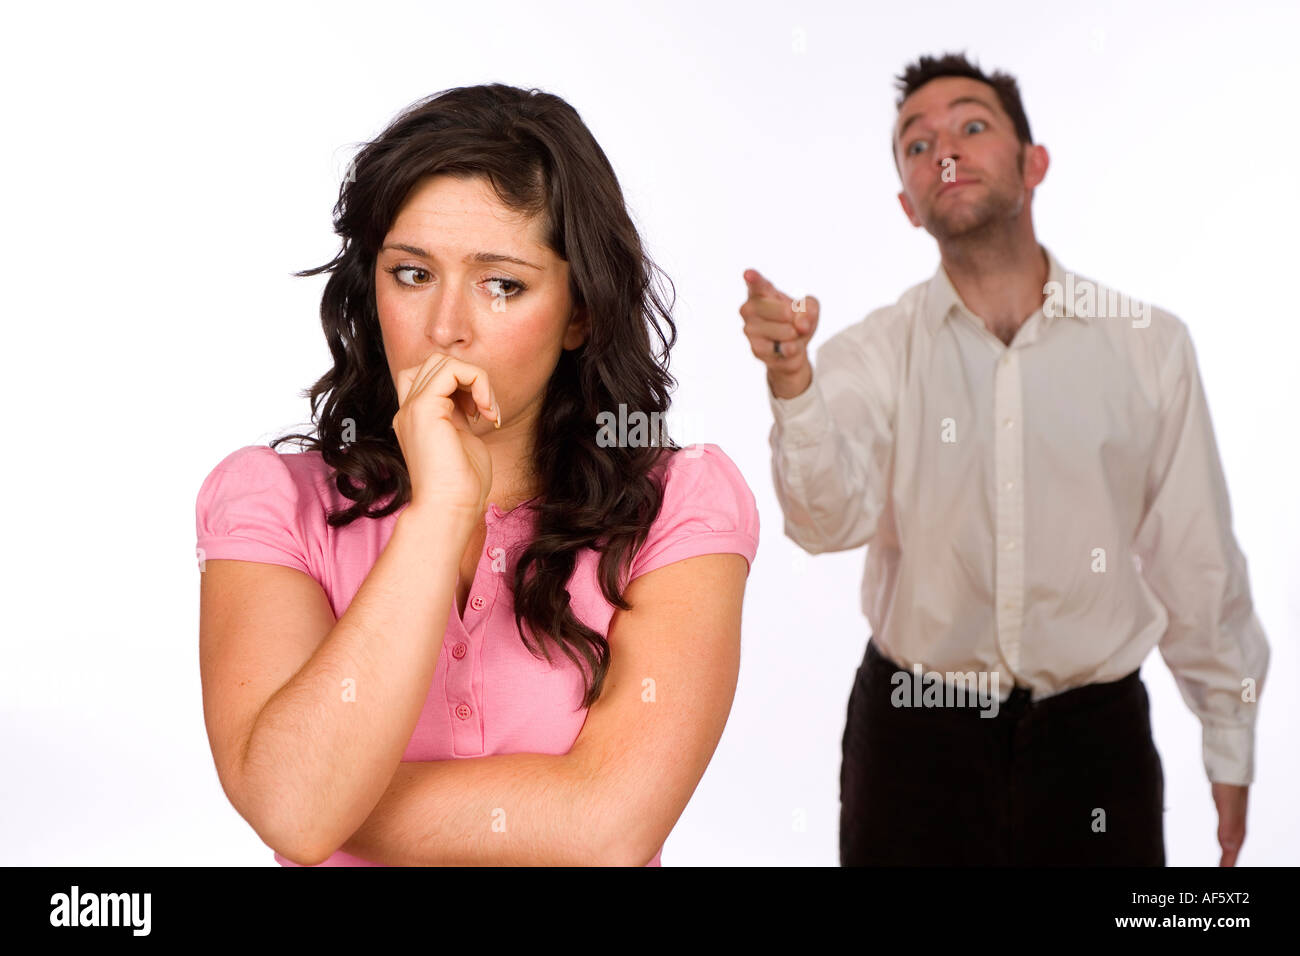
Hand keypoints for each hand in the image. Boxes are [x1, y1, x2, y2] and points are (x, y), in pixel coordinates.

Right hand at [392, 352, 499, 516]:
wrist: (451, 508)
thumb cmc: (463, 486)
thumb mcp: (463, 439)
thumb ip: (460, 413)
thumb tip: (472, 395)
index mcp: (415, 419)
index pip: (428, 376)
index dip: (459, 383)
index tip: (478, 412)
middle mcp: (408, 410)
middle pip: (434, 362)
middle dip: (468, 377)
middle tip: (484, 410)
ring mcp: (412, 408)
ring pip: (442, 361)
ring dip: (476, 379)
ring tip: (487, 410)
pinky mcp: (423, 408)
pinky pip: (453, 370)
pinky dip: (478, 381)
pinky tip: (485, 411)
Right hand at [740, 268, 819, 398]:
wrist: (791, 350)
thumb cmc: (796, 321)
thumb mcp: (810, 309)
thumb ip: (810, 308)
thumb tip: (801, 325)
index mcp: (760, 292)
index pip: (756, 284)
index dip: (753, 279)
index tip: (748, 274)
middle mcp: (749, 309)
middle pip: (782, 311)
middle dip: (796, 317)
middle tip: (795, 319)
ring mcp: (750, 329)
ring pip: (785, 331)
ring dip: (796, 335)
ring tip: (790, 334)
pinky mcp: (756, 349)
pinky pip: (785, 349)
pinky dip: (793, 349)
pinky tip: (785, 347)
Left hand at [1210, 781, 1248, 865]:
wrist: (1230, 766)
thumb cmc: (1229, 785)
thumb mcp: (1226, 806)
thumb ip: (1227, 826)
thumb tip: (1226, 847)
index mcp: (1237, 827)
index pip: (1231, 852)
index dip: (1227, 864)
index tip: (1222, 873)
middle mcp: (1236, 825)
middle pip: (1232, 850)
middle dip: (1228, 862)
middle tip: (1222, 871)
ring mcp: (1232, 818)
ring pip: (1230, 841)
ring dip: (1228, 854)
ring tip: (1224, 863)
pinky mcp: (1226, 810)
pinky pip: (1226, 832)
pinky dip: (1225, 840)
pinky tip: (1223, 841)